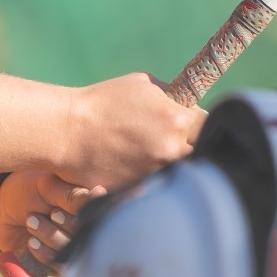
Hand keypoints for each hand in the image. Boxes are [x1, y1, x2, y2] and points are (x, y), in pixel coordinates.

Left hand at [0, 172, 94, 274]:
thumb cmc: (27, 190)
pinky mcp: (56, 264)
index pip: (95, 222)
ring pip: (70, 256)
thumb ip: (73, 195)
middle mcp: (84, 230)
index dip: (74, 222)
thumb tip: (101, 194)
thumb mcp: (48, 186)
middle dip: (56, 232)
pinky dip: (43, 256)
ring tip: (30, 223)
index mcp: (88, 209)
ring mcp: (71, 248)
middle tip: (33, 217)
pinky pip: (57, 268)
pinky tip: (30, 243)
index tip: (53, 211)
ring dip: (48, 240)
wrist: (0, 208)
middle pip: (83, 242)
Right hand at [61, 73, 203, 189]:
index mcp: (177, 119)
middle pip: (201, 153)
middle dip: (191, 148)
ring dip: (174, 167)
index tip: (193, 127)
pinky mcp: (142, 191)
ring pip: (182, 174)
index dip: (201, 126)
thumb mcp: (144, 85)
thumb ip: (174, 97)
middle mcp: (172, 149)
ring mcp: (157, 173)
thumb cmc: (105, 102)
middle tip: (175, 144)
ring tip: (153, 157)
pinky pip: (160, 187)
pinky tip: (139, 170)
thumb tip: (192, 107)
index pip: (209, 126)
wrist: (67, 130)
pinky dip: (155, 181)